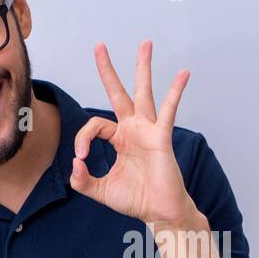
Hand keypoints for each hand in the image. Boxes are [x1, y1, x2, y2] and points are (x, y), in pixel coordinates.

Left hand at [69, 41, 199, 228]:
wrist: (158, 213)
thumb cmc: (135, 200)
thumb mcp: (99, 190)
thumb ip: (82, 180)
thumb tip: (75, 163)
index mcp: (119, 139)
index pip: (95, 125)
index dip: (82, 138)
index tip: (81, 158)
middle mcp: (133, 130)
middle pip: (118, 93)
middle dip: (108, 70)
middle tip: (99, 45)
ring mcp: (148, 130)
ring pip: (143, 93)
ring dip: (143, 67)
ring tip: (145, 44)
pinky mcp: (161, 137)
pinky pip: (168, 110)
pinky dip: (176, 91)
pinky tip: (183, 73)